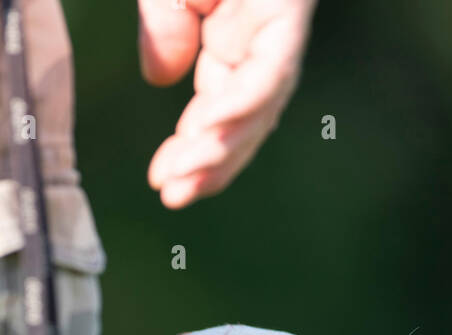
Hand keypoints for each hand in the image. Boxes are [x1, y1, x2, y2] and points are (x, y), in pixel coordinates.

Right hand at [139, 0, 316, 207]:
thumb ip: (164, 26)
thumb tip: (161, 80)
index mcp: (240, 43)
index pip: (218, 111)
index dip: (191, 149)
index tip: (160, 181)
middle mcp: (264, 48)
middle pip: (244, 125)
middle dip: (211, 166)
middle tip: (174, 198)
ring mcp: (281, 34)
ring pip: (259, 108)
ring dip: (222, 147)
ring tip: (185, 176)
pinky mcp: (290, 12)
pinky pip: (270, 71)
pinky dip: (244, 102)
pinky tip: (213, 125)